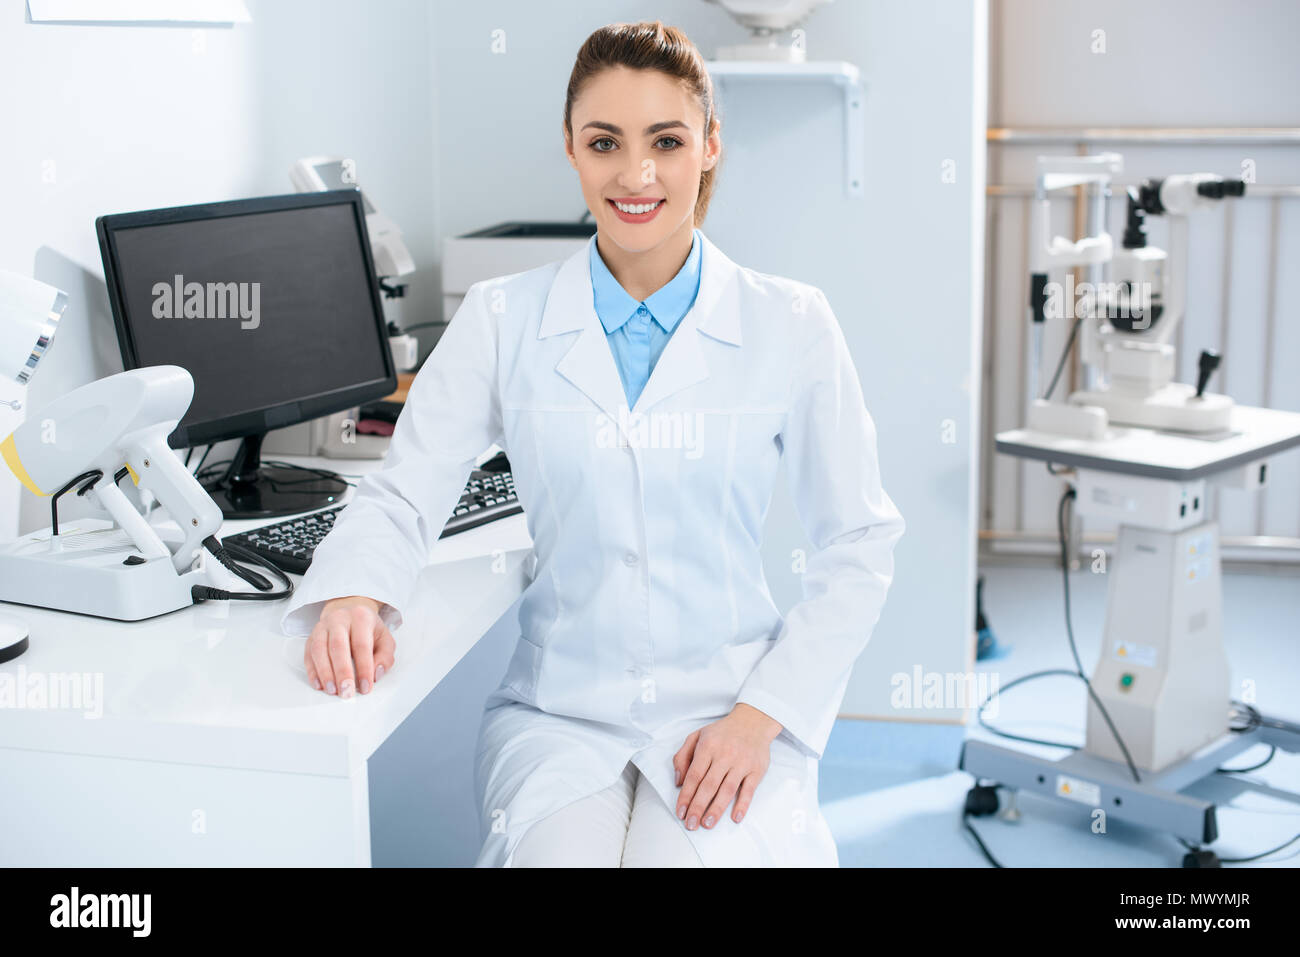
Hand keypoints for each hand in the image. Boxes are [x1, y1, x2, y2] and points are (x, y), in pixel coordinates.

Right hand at [305, 596, 395, 697]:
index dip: (364, 667)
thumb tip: (375, 675)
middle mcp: (339, 619)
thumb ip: (385, 657)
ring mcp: (322, 627)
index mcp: (360, 617)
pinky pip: (308, 654)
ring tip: (332, 690)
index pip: (361, 644)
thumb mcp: (385, 638)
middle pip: (338, 646)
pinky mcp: (311, 637)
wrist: (349, 611)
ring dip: (325, 673)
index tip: (366, 686)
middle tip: (346, 692)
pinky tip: (319, 684)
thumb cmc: (368, 628)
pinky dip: (312, 671)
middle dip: (342, 672)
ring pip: (319, 649)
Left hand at [672, 702, 782, 829]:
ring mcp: (741, 763)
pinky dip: (743, 804)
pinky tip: (735, 817)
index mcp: (707, 747)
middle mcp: (724, 755)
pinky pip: (749, 789)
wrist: (753, 721)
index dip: (686, 796)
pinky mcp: (756, 770)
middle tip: (691, 825)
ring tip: (707, 824)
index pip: (694, 775)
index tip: (680, 812)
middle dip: (698, 807)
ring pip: (727, 789)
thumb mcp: (697, 736)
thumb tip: (678, 782)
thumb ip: (682, 756)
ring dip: (717, 809)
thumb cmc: (721, 732)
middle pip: (709, 785)